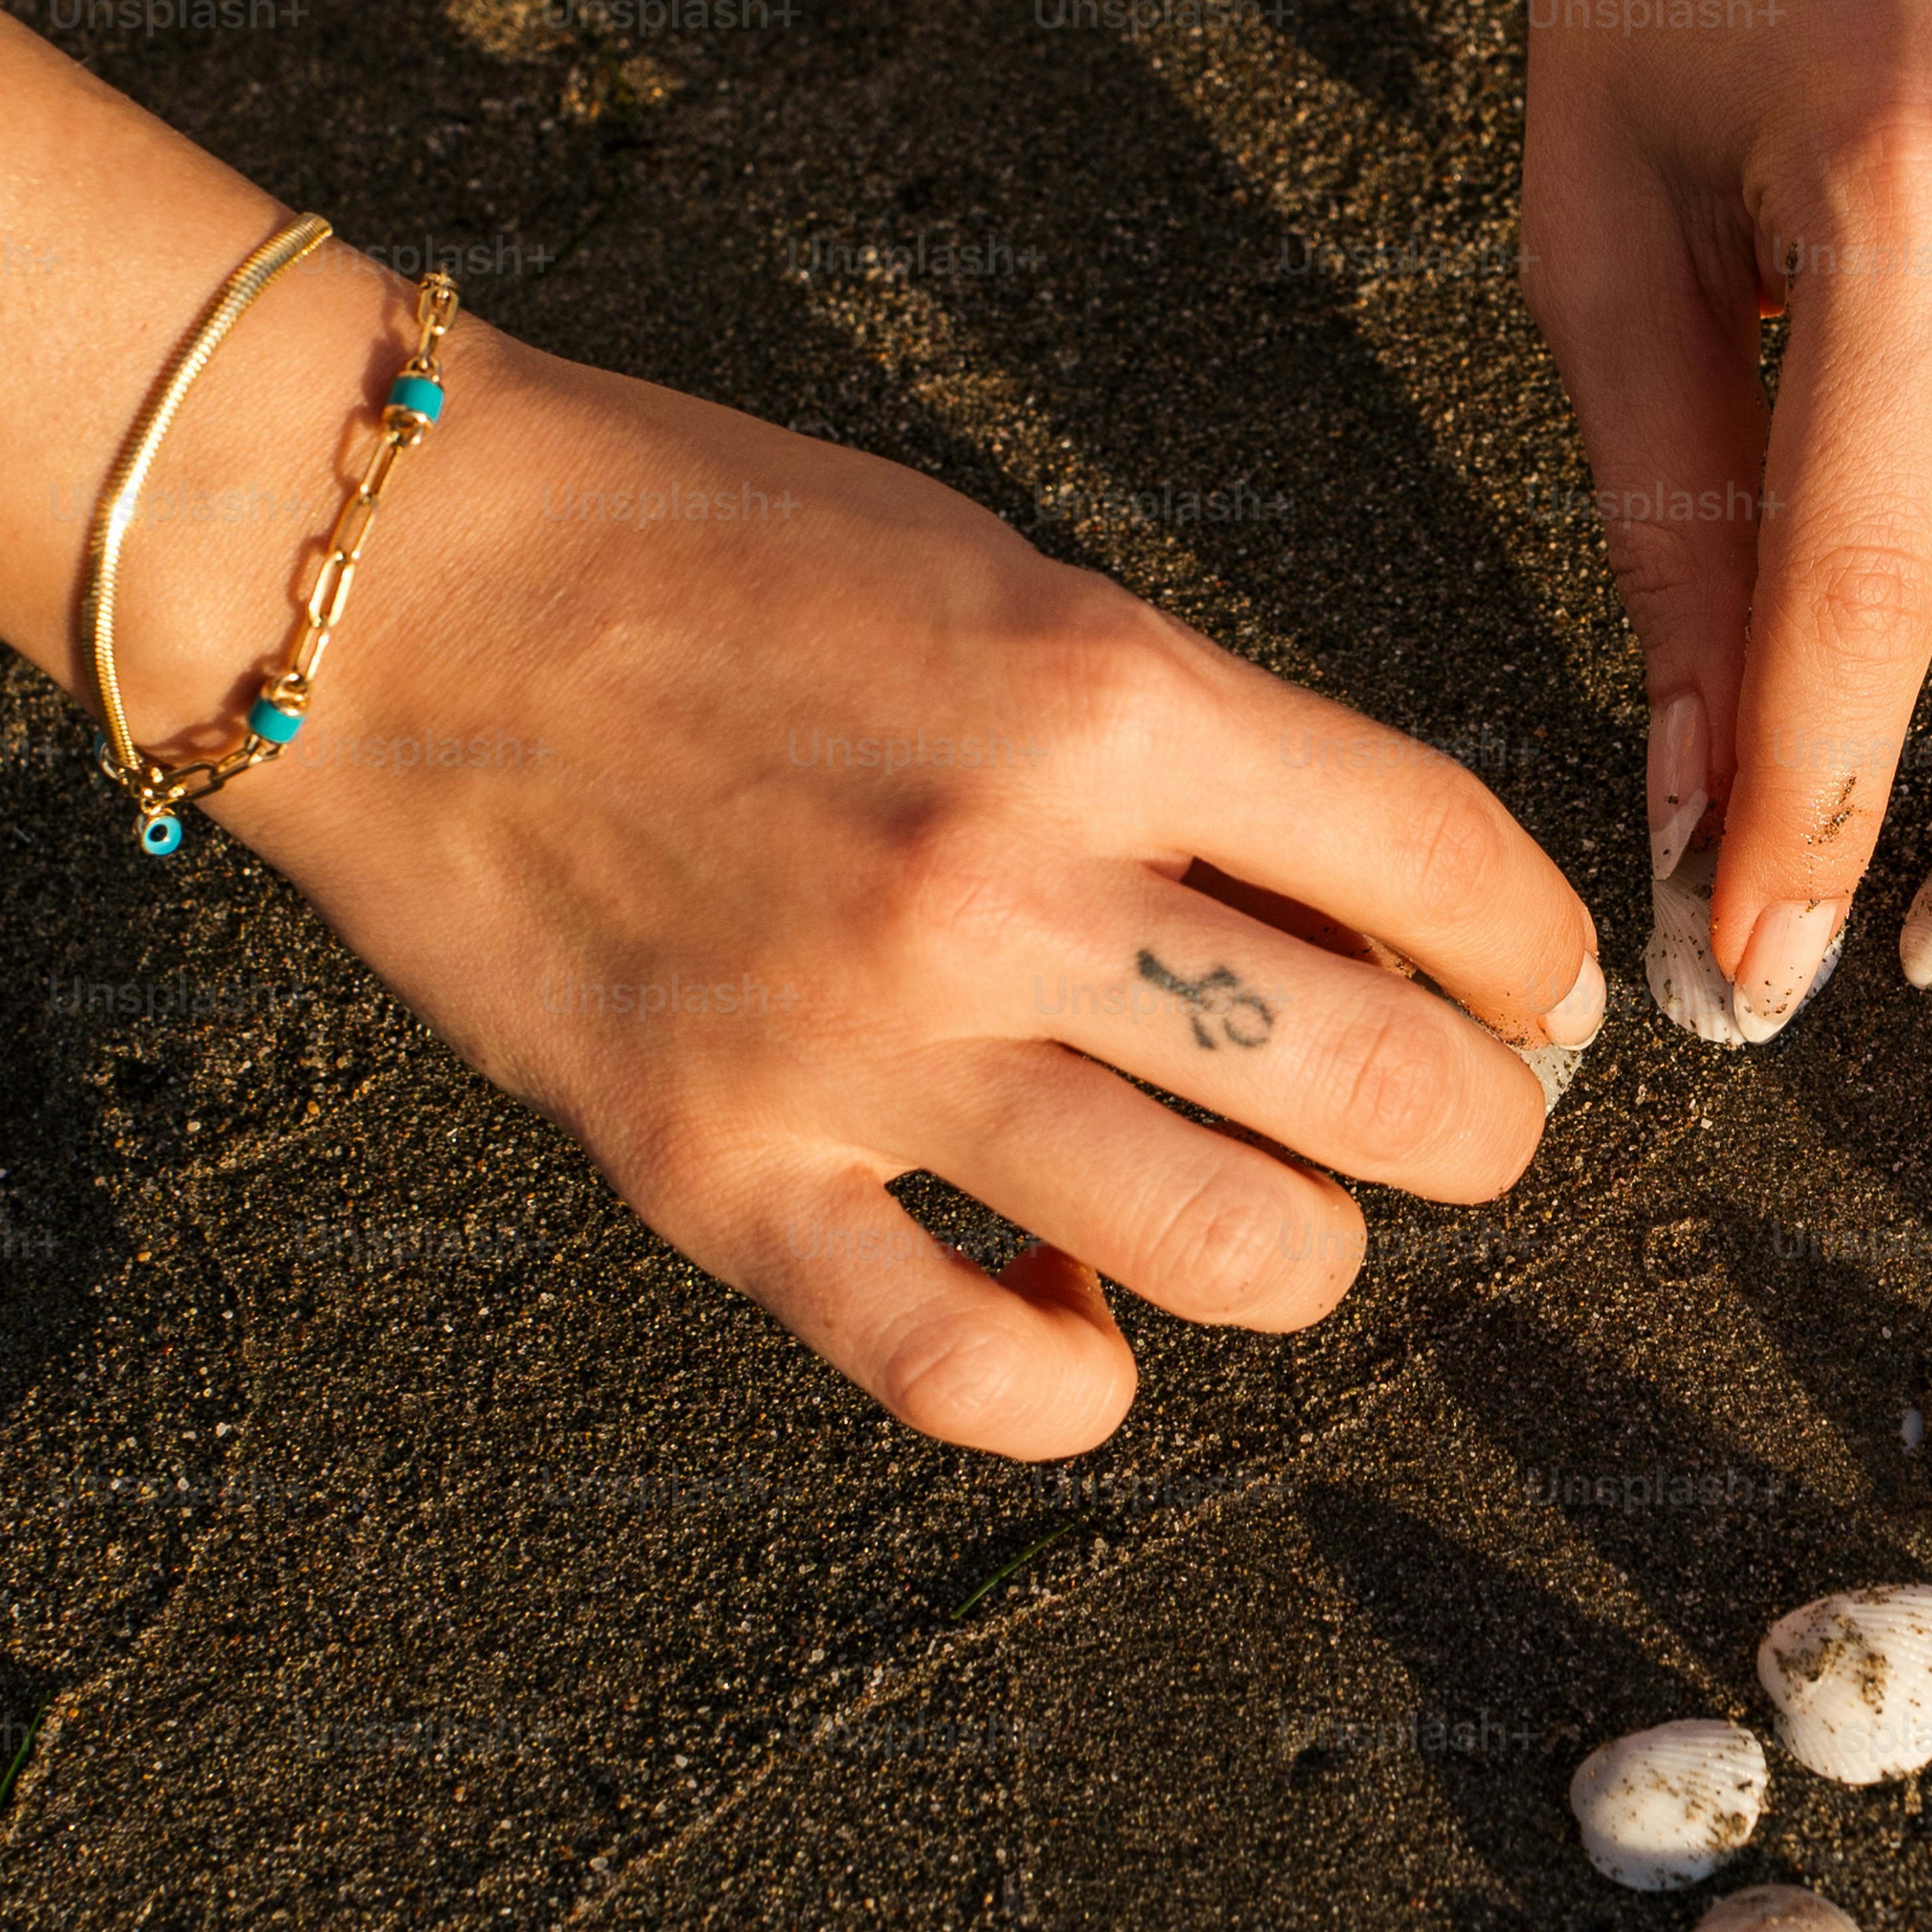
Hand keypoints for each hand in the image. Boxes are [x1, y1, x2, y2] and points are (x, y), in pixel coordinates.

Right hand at [191, 312, 1603, 1460]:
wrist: (387, 582)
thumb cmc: (718, 551)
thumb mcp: (1014, 584)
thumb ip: (1200, 758)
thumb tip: (1371, 938)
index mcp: (1104, 698)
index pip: (1451, 866)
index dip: (1544, 955)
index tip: (1538, 993)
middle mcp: (1005, 882)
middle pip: (1390, 1094)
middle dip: (1481, 1128)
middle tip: (1446, 1118)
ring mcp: (860, 1046)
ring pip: (1234, 1252)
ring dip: (1299, 1251)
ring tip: (1265, 1205)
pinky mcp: (718, 1174)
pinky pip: (965, 1374)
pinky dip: (1071, 1380)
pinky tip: (1077, 1319)